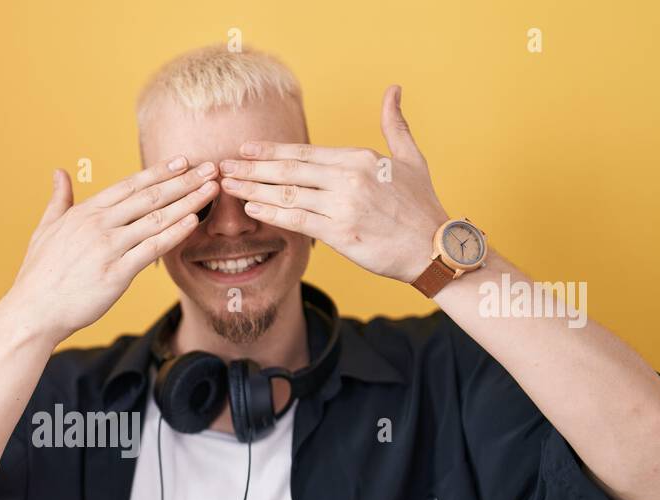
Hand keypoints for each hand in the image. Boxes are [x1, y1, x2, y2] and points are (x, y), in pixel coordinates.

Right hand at [4, 156, 220, 341]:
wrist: (33, 311)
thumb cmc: (38, 275)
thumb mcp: (44, 230)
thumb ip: (58, 200)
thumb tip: (58, 172)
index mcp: (85, 213)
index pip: (129, 185)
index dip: (159, 172)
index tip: (182, 161)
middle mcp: (98, 225)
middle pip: (149, 196)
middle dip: (183, 181)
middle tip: (210, 168)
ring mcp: (108, 248)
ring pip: (155, 219)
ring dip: (187, 202)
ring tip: (211, 190)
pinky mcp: (116, 273)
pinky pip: (152, 249)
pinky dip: (174, 233)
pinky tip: (194, 222)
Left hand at [217, 85, 448, 283]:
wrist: (435, 248)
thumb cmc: (421, 206)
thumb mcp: (410, 159)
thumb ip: (395, 124)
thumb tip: (394, 90)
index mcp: (360, 158)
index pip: (305, 152)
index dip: (272, 150)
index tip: (246, 149)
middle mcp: (349, 178)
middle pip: (289, 169)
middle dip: (252, 167)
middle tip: (224, 166)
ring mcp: (344, 205)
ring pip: (288, 194)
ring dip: (253, 189)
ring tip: (228, 186)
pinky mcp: (341, 233)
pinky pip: (298, 220)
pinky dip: (272, 213)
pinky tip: (252, 208)